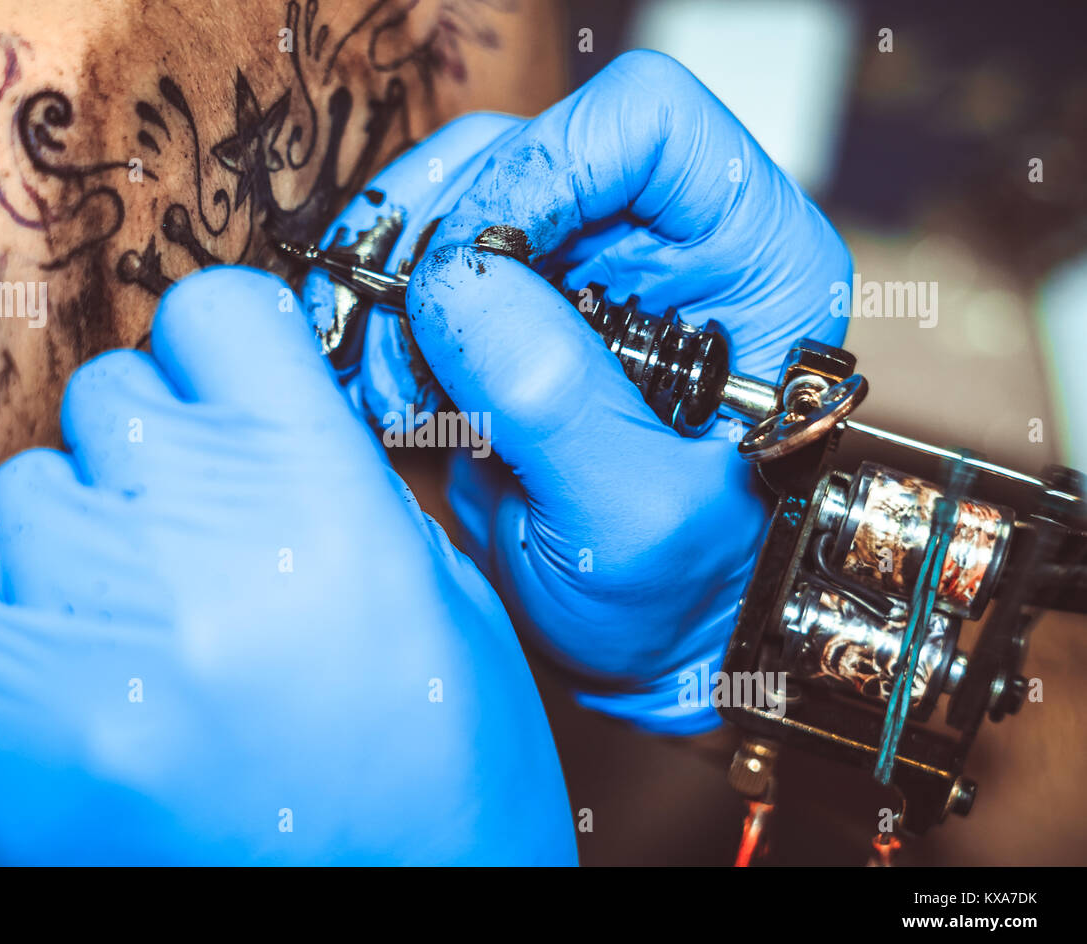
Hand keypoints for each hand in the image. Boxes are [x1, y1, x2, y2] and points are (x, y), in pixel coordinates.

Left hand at [0, 267, 575, 864]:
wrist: (398, 918)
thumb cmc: (443, 766)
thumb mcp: (439, 590)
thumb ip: (331, 477)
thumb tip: (247, 415)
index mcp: (324, 490)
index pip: (213, 312)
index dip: (219, 352)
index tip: (222, 391)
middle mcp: (198, 538)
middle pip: (109, 396)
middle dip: (150, 454)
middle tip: (194, 541)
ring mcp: (91, 631)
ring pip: (27, 494)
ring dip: (81, 545)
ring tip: (146, 634)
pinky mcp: (4, 728)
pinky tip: (74, 682)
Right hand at [310, 51, 851, 731]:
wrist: (649, 637)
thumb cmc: (683, 591)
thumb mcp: (632, 518)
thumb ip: (555, 397)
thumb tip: (452, 285)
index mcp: (746, 258)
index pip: (645, 123)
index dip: (544, 168)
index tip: (477, 268)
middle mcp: (662, 238)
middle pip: (519, 147)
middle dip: (434, 245)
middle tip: (400, 350)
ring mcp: (580, 266)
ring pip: (451, 200)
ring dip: (391, 288)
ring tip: (394, 393)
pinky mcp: (514, 308)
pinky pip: (419, 267)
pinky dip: (380, 324)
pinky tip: (390, 398)